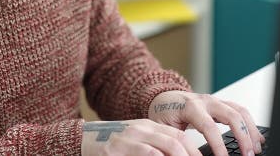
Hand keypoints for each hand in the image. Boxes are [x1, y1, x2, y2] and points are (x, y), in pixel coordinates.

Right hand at [80, 119, 200, 155]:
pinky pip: (144, 153)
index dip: (195, 150)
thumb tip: (179, 153)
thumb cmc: (114, 144)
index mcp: (149, 126)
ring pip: (164, 146)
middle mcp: (142, 129)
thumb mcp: (137, 141)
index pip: (180, 136)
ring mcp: (129, 138)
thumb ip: (156, 146)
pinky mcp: (115, 148)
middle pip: (176, 141)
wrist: (83, 139)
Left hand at [148, 91, 264, 155]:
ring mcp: (215, 101)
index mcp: (190, 107)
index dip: (219, 145)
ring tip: (256, 148)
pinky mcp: (220, 104)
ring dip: (250, 130)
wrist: (163, 98)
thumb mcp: (164, 128)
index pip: (209, 127)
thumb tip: (183, 154)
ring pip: (240, 111)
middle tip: (248, 155)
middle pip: (231, 115)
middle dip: (243, 137)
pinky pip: (239, 110)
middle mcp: (205, 101)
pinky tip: (255, 137)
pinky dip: (250, 124)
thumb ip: (175, 141)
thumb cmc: (163, 113)